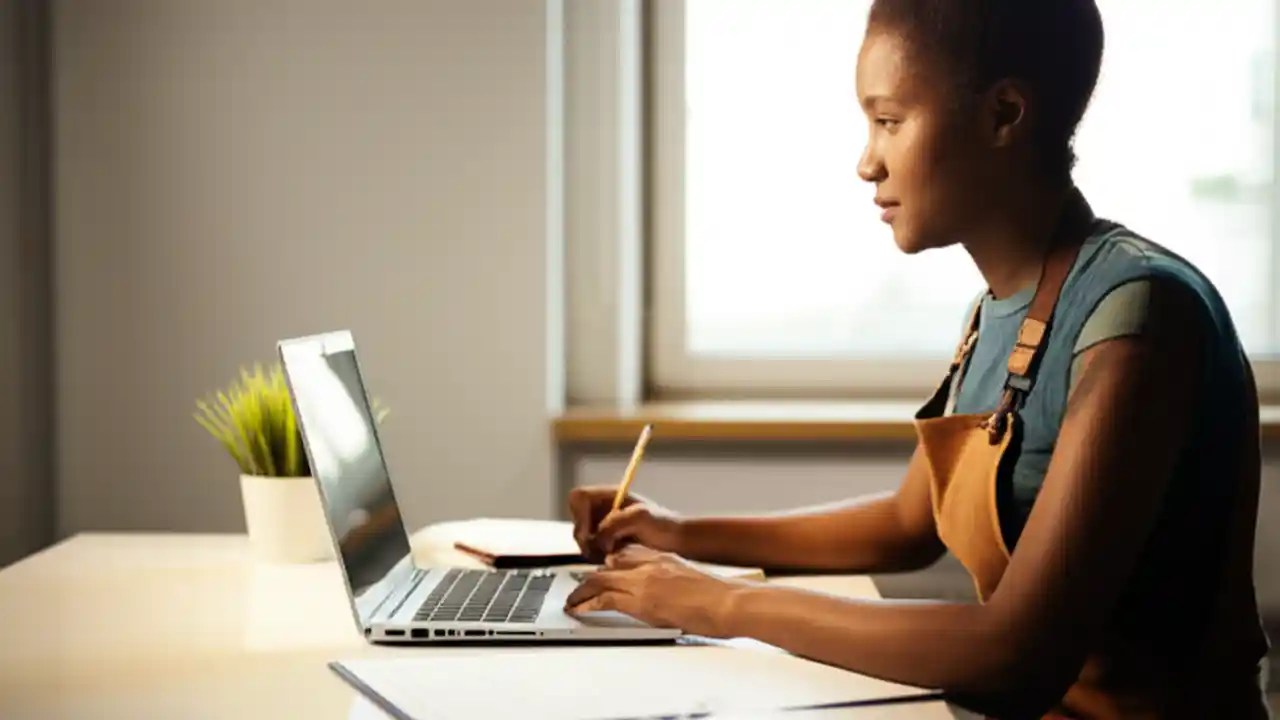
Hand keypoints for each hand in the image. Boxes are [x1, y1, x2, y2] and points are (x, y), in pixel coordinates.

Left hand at [564, 545, 738, 636]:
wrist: (728, 602)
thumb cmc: (718, 597)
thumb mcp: (689, 579)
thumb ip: (670, 578)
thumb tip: (660, 592)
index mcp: (663, 557)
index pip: (627, 554)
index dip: (611, 564)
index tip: (602, 571)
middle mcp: (650, 564)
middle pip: (609, 565)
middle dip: (590, 577)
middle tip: (579, 587)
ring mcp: (644, 581)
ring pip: (601, 580)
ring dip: (582, 590)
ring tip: (572, 600)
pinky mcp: (642, 601)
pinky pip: (605, 599)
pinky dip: (588, 603)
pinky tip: (580, 609)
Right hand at [568, 486, 684, 562]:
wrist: (678, 543)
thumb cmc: (665, 525)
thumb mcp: (641, 517)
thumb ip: (616, 522)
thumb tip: (598, 538)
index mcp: (609, 496)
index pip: (578, 497)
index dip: (579, 514)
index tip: (590, 533)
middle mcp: (603, 510)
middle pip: (577, 521)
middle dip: (587, 538)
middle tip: (605, 549)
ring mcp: (603, 527)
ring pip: (582, 540)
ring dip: (593, 550)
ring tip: (614, 554)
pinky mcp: (606, 544)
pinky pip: (591, 552)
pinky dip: (599, 557)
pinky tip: (616, 558)